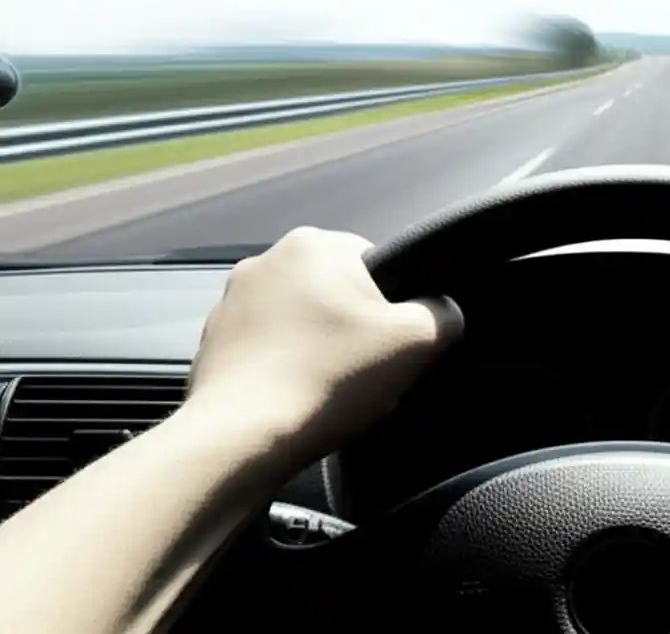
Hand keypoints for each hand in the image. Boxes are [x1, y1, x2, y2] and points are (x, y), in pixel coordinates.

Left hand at [185, 227, 460, 468]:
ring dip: (318, 347)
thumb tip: (442, 312)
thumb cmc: (330, 379)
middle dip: (353, 329)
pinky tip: (294, 399)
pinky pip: (267, 347)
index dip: (395, 309)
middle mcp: (266, 259)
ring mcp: (231, 299)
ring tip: (326, 391)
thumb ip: (443, 315)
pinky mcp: (212, 339)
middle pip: (337, 293)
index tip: (391, 347)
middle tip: (363, 373)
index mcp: (315, 244)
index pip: (378, 264)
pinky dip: (283, 367)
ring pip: (301, 320)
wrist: (241, 437)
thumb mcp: (416, 343)